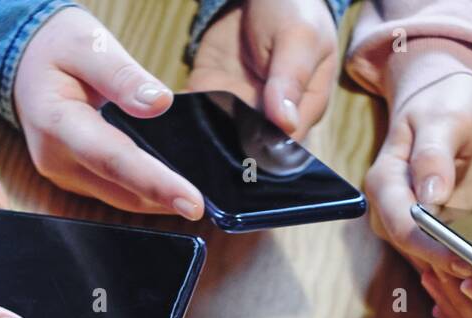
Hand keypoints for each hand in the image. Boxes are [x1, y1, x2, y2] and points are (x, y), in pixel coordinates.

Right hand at [14, 7, 202, 217]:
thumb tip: (159, 104)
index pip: (114, 160)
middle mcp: (56, 158)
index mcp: (57, 122)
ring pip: (117, 198)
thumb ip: (123, 75)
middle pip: (119, 190)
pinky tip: (165, 187)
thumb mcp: (88, 44)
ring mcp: (62, 172)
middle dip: (162, 201)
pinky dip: (141, 192)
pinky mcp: (71, 177)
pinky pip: (112, 192)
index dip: (156, 184)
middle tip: (202, 207)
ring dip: (154, 201)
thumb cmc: (56, 49)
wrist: (23, 61)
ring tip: (191, 200)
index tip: (192, 203)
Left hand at [188, 0, 338, 138]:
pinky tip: (167, 116)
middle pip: (248, 147)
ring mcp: (238, 106)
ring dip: (201, 137)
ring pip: (218, 135)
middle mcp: (270, 117)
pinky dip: (181, 116)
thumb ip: (292, 79)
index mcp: (303, 109)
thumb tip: (286, 124)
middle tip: (211, 144)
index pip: (285, 145)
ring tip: (183, 140)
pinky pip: (194, 111)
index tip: (243, 143)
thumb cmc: (292, 11)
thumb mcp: (298, 39)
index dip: (264, 149)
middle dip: (228, 148)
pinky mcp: (210, 92)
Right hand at [368, 74, 471, 275]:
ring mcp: (407, 224)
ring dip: (461, 273)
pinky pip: (446, 257)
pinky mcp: (430, 231)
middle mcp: (389, 210)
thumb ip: (433, 154)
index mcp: (384, 182)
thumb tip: (430, 195)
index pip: (402, 226)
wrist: (445, 101)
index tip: (466, 260)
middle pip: (415, 252)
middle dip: (451, 269)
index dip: (432, 248)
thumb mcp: (444, 118)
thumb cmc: (443, 101)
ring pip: (429, 263)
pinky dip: (468, 265)